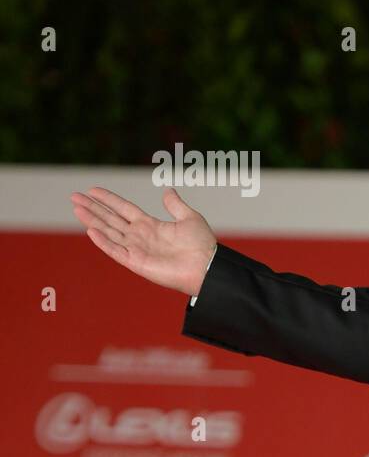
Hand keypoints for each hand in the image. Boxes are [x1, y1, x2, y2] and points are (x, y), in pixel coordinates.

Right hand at [70, 187, 217, 296]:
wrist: (207, 266)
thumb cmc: (202, 245)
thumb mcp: (189, 218)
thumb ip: (175, 205)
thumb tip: (167, 190)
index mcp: (150, 225)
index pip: (123, 209)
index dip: (108, 199)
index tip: (92, 190)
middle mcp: (140, 236)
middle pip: (110, 219)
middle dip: (92, 208)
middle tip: (74, 197)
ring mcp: (136, 249)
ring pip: (108, 232)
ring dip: (92, 221)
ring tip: (77, 209)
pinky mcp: (137, 262)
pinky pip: (116, 251)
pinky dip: (103, 242)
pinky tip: (91, 231)